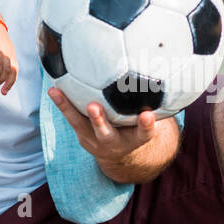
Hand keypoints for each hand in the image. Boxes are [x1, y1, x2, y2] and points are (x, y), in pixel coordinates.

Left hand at [0, 21, 17, 94]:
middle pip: (6, 69)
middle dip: (0, 80)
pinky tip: (6, 87)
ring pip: (13, 71)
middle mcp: (7, 52)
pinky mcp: (13, 57)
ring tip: (3, 92)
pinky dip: (12, 79)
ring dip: (9, 82)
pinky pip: (15, 70)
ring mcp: (11, 55)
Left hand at [47, 87, 175, 182]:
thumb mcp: (149, 120)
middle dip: (99, 120)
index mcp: (136, 139)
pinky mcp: (82, 135)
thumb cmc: (137, 127)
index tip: (148, 115)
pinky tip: (53, 88)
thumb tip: (170, 68)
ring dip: (68, 108)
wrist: (119, 155)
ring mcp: (95, 140)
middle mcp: (115, 142)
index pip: (144, 133)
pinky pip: (71, 118)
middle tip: (93, 106)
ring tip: (56, 92)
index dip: (146, 125)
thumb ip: (157, 102)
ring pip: (80, 125)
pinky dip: (62, 103)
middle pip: (106, 132)